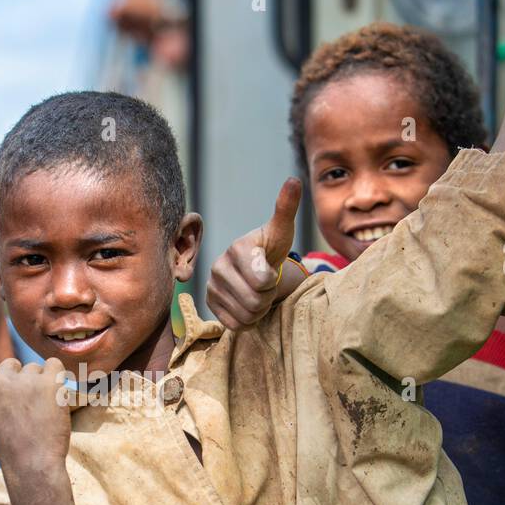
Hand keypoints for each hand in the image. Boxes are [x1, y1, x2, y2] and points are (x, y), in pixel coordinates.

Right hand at [0, 353, 70, 475]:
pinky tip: (55, 397)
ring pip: (34, 368)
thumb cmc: (12, 447)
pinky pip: (55, 365)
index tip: (0, 379)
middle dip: (19, 378)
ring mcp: (26, 379)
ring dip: (39, 382)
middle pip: (11, 364)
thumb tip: (2, 376)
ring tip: (41, 411)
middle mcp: (1, 380)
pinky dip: (57, 377)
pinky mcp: (50, 382)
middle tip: (27, 405)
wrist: (34, 465)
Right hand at [206, 178, 301, 329]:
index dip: (273, 280)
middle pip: (255, 300)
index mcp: (238, 248)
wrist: (255, 267)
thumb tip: (294, 180)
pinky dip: (247, 320)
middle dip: (267, 297)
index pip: (262, 280)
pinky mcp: (210, 303)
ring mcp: (211, 286)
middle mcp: (218, 266)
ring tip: (258, 295)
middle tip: (266, 286)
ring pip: (246, 315)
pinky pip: (235, 324)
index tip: (270, 269)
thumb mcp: (282, 230)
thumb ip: (286, 207)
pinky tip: (248, 305)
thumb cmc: (271, 248)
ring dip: (259, 310)